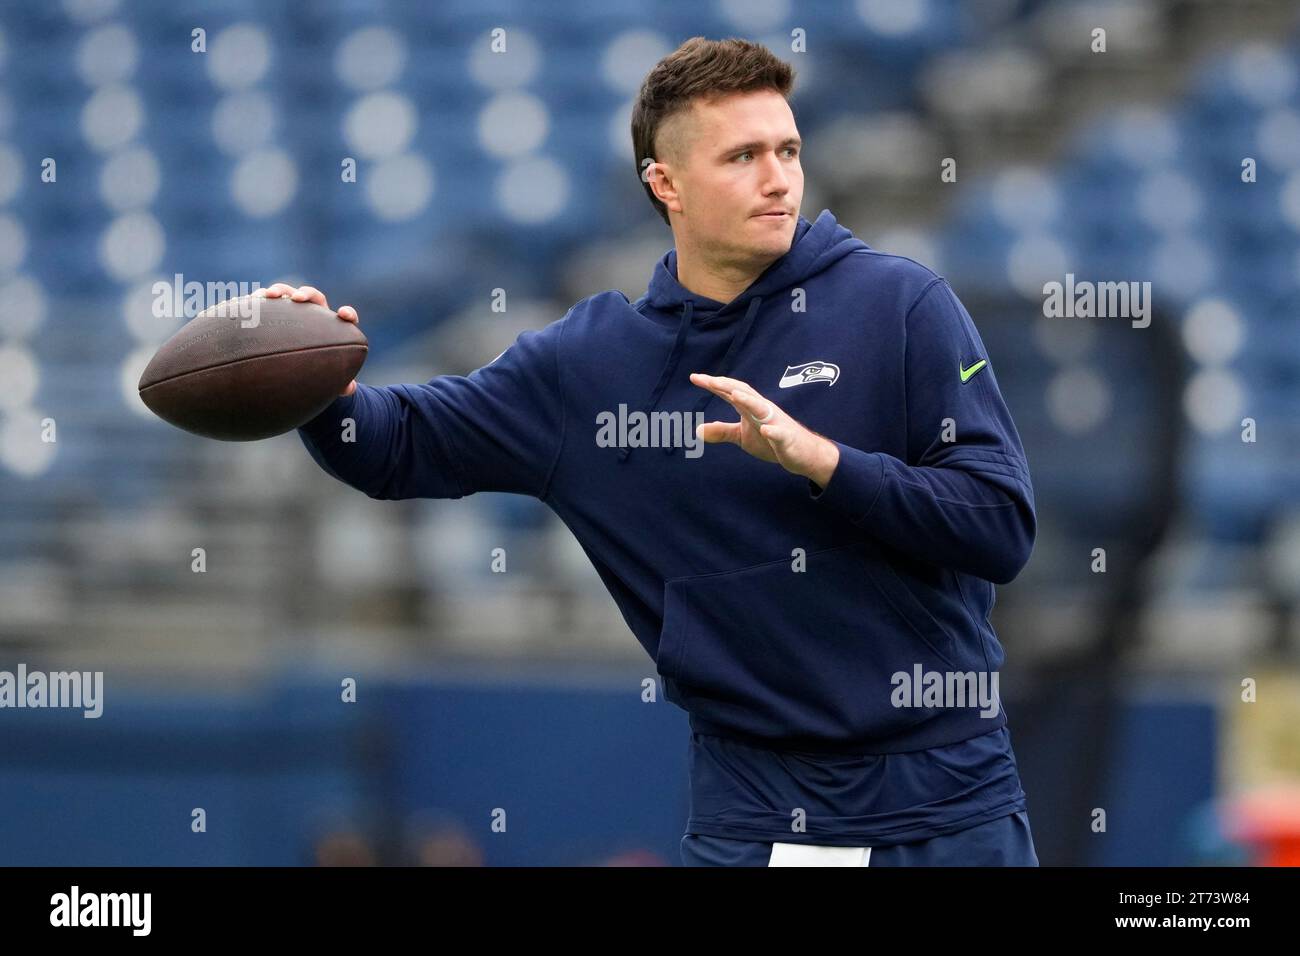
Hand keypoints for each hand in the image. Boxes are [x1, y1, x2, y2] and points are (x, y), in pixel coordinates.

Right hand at [259, 283, 358, 395]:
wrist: (294, 365)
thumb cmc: (315, 370)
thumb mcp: (327, 378)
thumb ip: (341, 383)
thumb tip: (349, 389)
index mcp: (332, 327)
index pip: (345, 316)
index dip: (348, 314)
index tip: (344, 315)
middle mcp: (314, 314)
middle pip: (314, 297)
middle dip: (306, 294)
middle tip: (297, 299)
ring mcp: (292, 310)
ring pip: (287, 294)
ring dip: (279, 291)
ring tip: (268, 295)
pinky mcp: (273, 312)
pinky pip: (266, 302)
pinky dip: (258, 300)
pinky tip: (246, 303)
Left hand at [689, 373, 839, 487]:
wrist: (803, 454)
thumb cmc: (771, 441)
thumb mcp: (741, 437)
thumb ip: (722, 431)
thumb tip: (697, 430)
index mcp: (750, 408)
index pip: (730, 392)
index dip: (713, 385)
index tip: (694, 377)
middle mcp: (763, 410)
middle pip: (744, 393)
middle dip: (726, 386)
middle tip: (708, 380)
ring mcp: (776, 423)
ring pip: (762, 408)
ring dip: (749, 401)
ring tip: (734, 395)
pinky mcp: (787, 438)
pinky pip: (780, 434)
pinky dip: (773, 431)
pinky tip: (766, 430)